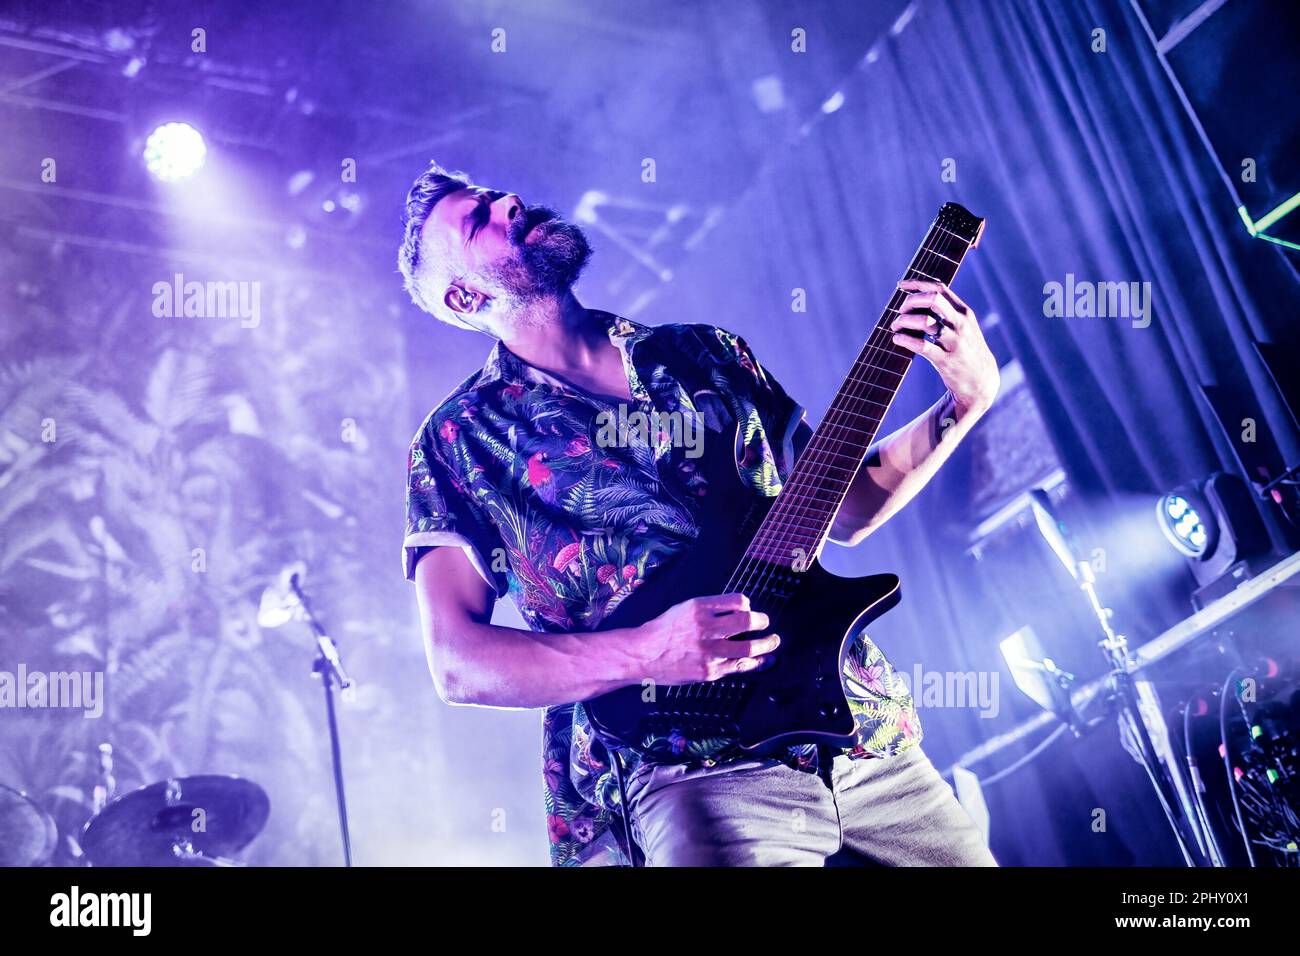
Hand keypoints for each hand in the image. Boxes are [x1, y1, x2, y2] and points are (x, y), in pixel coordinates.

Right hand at [630, 593, 778, 684]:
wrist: (642, 655)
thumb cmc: (662, 630)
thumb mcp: (683, 608)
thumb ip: (709, 608)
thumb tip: (738, 609)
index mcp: (699, 607)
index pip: (738, 601)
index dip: (748, 605)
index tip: (749, 609)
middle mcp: (705, 627)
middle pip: (748, 620)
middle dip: (762, 621)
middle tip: (765, 623)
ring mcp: (708, 651)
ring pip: (749, 647)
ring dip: (767, 644)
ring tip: (773, 641)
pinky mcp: (709, 671)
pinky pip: (739, 666)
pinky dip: (755, 662)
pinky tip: (761, 660)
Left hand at [890, 279, 999, 416]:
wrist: (981, 381)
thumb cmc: (967, 351)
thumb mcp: (964, 327)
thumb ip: (947, 312)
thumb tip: (919, 297)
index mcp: (964, 312)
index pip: (939, 288)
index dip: (917, 284)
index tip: (901, 286)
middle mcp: (960, 324)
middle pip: (932, 299)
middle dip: (911, 301)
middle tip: (900, 311)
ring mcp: (954, 342)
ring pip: (924, 322)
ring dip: (904, 321)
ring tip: (896, 326)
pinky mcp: (945, 360)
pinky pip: (921, 346)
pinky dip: (905, 340)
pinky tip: (897, 339)